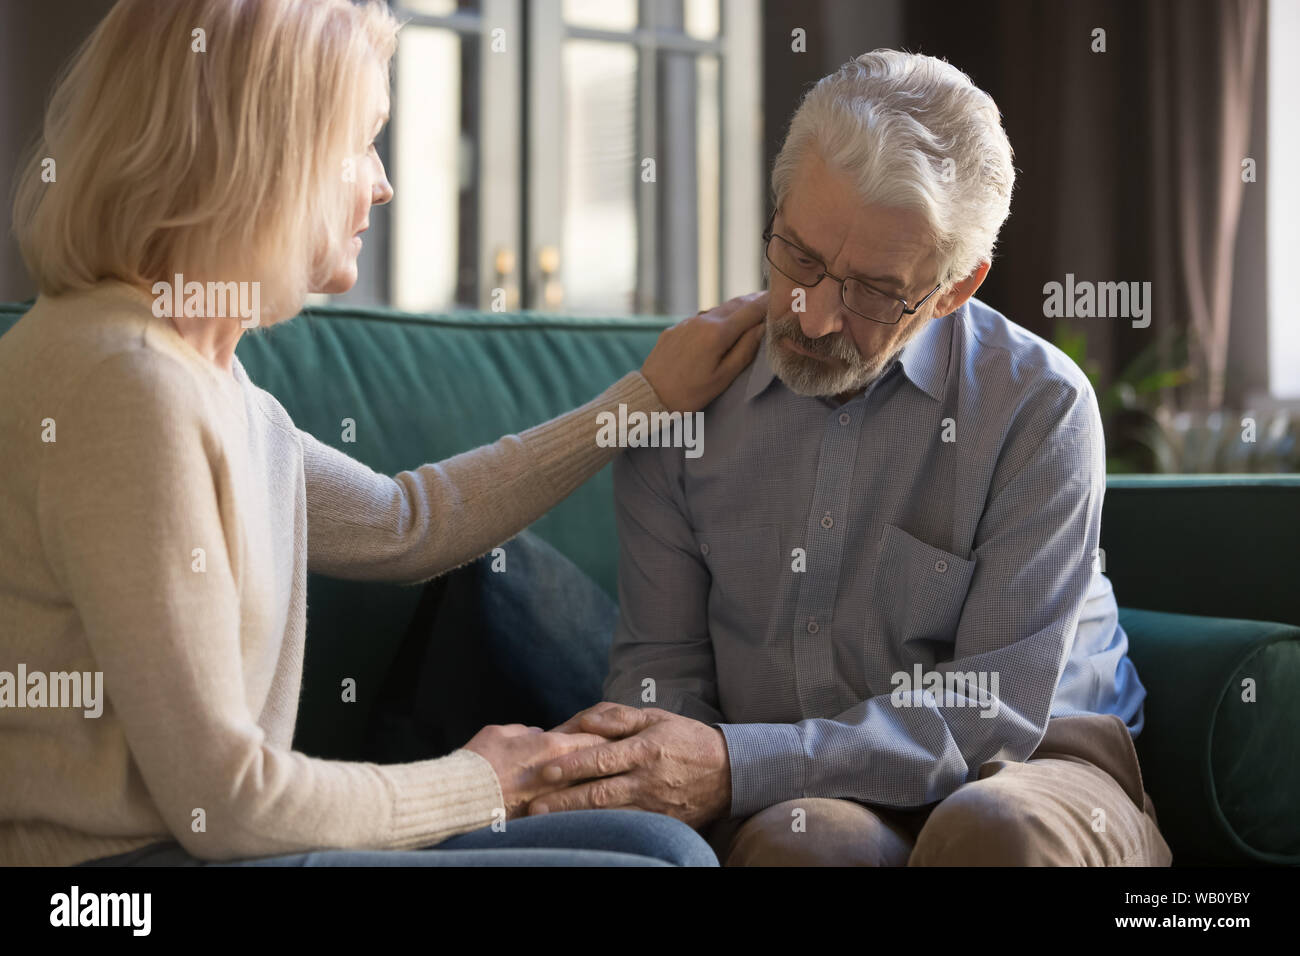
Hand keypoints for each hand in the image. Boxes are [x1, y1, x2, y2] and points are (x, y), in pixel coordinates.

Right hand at [461, 723, 609, 818]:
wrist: (462, 796)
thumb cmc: (479, 760)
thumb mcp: (502, 733)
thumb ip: (526, 732)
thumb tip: (537, 734)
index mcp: (551, 746)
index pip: (594, 738)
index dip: (608, 737)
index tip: (617, 739)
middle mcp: (560, 772)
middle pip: (599, 765)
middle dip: (612, 763)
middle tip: (624, 763)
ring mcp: (555, 797)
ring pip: (591, 790)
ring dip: (603, 786)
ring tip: (614, 786)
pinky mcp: (547, 818)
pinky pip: (575, 810)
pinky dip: (585, 807)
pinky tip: (591, 808)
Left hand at [528, 704, 731, 828]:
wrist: (728, 773)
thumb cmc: (686, 739)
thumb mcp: (657, 718)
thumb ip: (620, 717)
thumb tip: (586, 721)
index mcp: (645, 749)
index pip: (603, 759)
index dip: (573, 765)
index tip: (546, 770)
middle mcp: (647, 780)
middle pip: (600, 793)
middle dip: (565, 802)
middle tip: (534, 807)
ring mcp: (653, 806)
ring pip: (609, 816)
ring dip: (577, 820)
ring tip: (547, 823)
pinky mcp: (660, 823)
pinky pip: (626, 827)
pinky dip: (601, 830)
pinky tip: (579, 832)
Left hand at [640, 291, 768, 412]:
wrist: (650, 395)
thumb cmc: (690, 393)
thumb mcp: (723, 377)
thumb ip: (745, 349)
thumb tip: (762, 328)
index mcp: (717, 332)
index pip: (751, 310)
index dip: (768, 303)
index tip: (782, 297)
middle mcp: (702, 320)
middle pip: (736, 304)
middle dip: (755, 300)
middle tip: (771, 297)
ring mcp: (687, 322)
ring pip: (719, 308)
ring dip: (737, 307)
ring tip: (752, 307)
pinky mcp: (676, 328)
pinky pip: (702, 317)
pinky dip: (719, 316)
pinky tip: (723, 322)